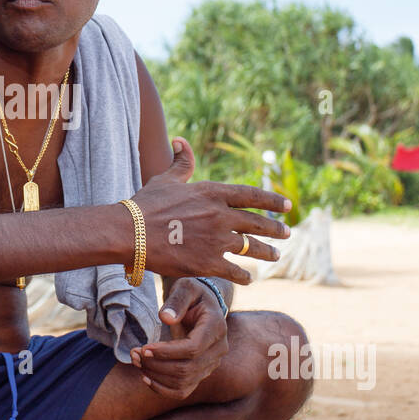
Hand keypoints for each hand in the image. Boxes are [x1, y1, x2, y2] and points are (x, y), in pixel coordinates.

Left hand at [129, 276, 228, 398]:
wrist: (203, 305)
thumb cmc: (192, 294)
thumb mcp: (186, 287)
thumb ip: (177, 301)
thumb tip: (166, 318)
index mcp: (216, 327)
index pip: (193, 349)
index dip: (167, 352)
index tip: (144, 348)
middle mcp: (219, 349)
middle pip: (186, 369)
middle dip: (156, 365)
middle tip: (134, 353)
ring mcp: (212, 363)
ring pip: (183, 382)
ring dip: (156, 376)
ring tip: (136, 361)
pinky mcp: (202, 373)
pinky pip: (183, 390)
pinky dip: (163, 389)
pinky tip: (146, 378)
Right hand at [133, 137, 290, 284]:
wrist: (131, 233)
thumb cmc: (146, 205)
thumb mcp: (166, 180)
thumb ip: (181, 163)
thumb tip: (180, 141)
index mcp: (213, 193)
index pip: (251, 196)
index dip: (272, 201)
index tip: (287, 205)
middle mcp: (220, 215)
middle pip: (257, 223)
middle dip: (275, 229)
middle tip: (286, 233)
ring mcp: (216, 240)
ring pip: (250, 248)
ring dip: (266, 253)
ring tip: (276, 256)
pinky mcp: (208, 263)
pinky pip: (234, 270)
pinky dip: (244, 275)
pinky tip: (249, 278)